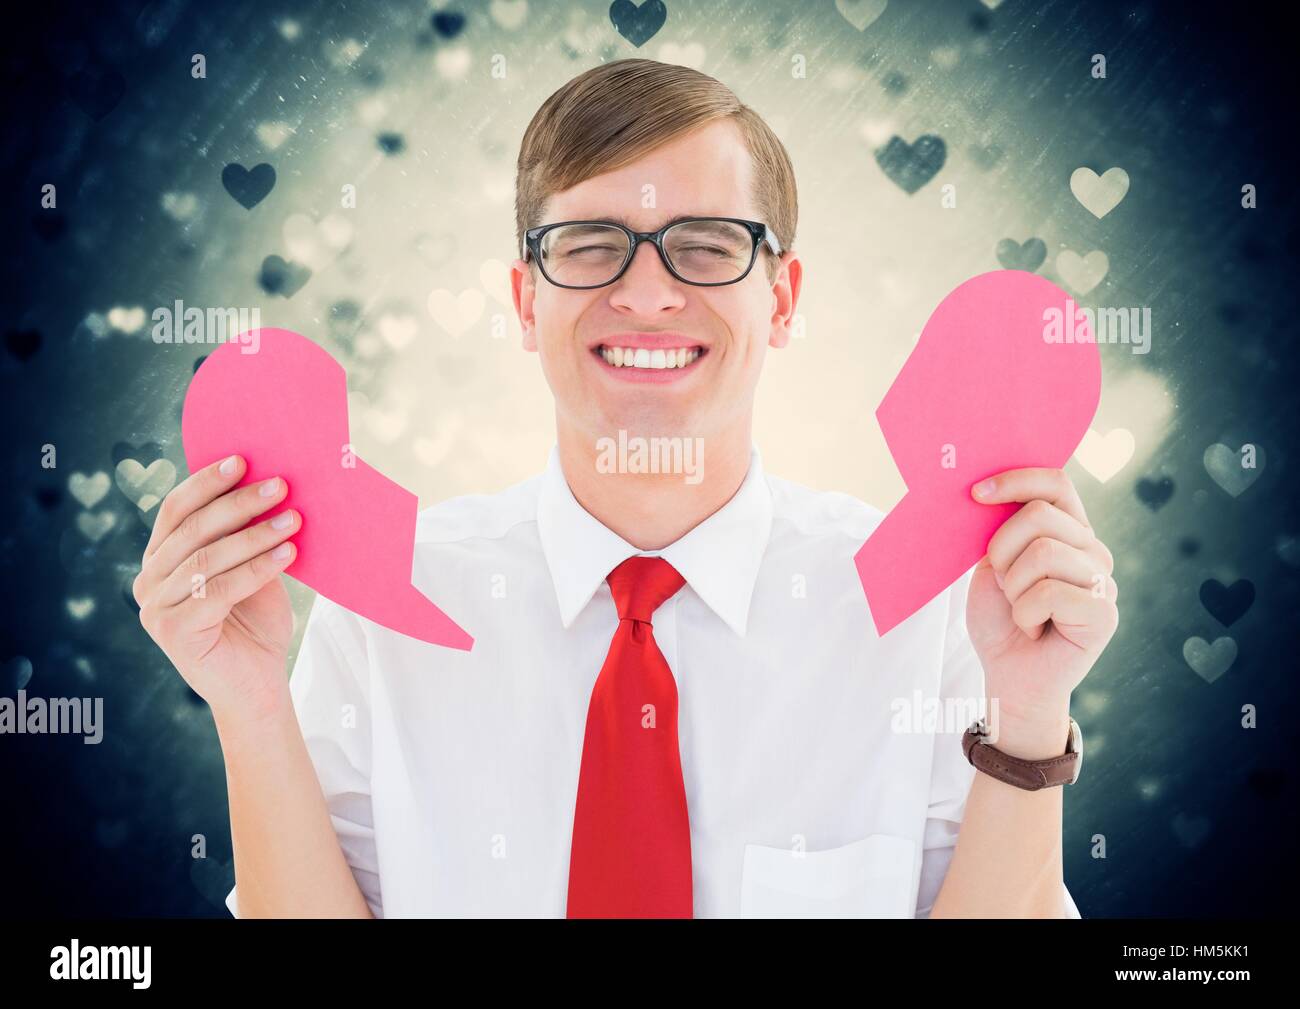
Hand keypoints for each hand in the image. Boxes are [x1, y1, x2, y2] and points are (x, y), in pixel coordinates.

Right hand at [133, 454, 300, 721]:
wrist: (258, 683)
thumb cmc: (255, 623)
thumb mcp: (252, 569)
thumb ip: (246, 535)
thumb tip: (271, 485)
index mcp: (161, 558)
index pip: (175, 509)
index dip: (206, 482)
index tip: (243, 460)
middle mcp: (148, 580)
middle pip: (192, 530)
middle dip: (239, 504)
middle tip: (280, 485)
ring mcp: (155, 608)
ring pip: (207, 559)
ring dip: (255, 534)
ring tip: (294, 519)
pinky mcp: (172, 632)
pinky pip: (218, 590)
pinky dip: (257, 568)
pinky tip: (289, 554)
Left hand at [964, 467, 1117, 758]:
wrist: (1009, 676)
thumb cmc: (1000, 620)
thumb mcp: (992, 565)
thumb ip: (1001, 529)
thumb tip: (990, 490)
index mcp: (1068, 531)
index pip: (1055, 483)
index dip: (1016, 480)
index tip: (976, 494)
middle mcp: (1093, 549)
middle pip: (1040, 515)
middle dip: (1001, 550)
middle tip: (1004, 585)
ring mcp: (1103, 580)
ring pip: (1043, 553)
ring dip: (1013, 587)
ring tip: (1020, 609)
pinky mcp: (1105, 613)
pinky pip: (1049, 593)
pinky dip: (1025, 614)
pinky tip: (1033, 629)